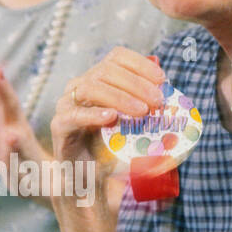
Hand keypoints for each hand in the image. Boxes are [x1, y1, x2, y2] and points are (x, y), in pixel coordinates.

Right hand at [50, 47, 164, 170]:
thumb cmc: (110, 147)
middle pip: (105, 70)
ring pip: (90, 87)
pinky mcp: (59, 124)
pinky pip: (74, 115)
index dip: (140, 64)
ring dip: (119, 97)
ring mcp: (66, 103)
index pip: (116, 57)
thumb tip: (172, 99)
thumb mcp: (132, 123)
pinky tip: (111, 118)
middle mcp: (80, 85)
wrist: (86, 175)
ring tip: (141, 112)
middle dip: (135, 83)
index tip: (161, 79)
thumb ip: (146, 108)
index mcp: (98, 78)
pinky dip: (94, 114)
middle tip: (156, 101)